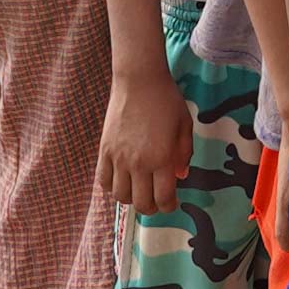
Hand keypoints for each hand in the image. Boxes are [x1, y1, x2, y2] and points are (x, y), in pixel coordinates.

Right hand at [100, 73, 187, 215]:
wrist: (139, 80)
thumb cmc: (167, 100)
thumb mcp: (185, 126)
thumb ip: (184, 154)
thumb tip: (180, 176)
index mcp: (161, 158)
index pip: (163, 198)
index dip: (169, 206)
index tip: (172, 203)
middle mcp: (138, 163)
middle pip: (141, 203)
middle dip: (152, 208)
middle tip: (157, 201)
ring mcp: (118, 158)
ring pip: (120, 196)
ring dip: (131, 199)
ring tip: (139, 190)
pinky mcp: (104, 151)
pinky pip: (103, 181)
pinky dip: (112, 187)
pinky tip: (122, 180)